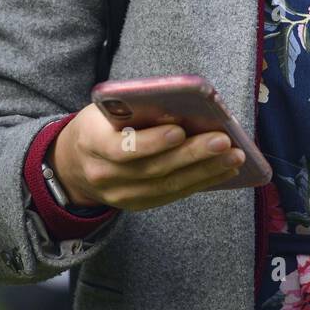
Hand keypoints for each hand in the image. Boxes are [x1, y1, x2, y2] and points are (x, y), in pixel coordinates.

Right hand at [49, 104, 245, 211]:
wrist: (75, 164)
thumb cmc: (101, 125)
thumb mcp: (105, 110)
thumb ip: (134, 109)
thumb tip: (185, 105)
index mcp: (92, 142)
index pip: (121, 148)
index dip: (151, 142)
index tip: (179, 130)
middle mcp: (105, 174)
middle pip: (153, 168)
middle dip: (192, 155)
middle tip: (224, 141)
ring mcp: (121, 195)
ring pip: (168, 186)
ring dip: (205, 171)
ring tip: (235, 156)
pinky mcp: (138, 204)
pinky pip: (173, 195)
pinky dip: (201, 182)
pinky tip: (224, 170)